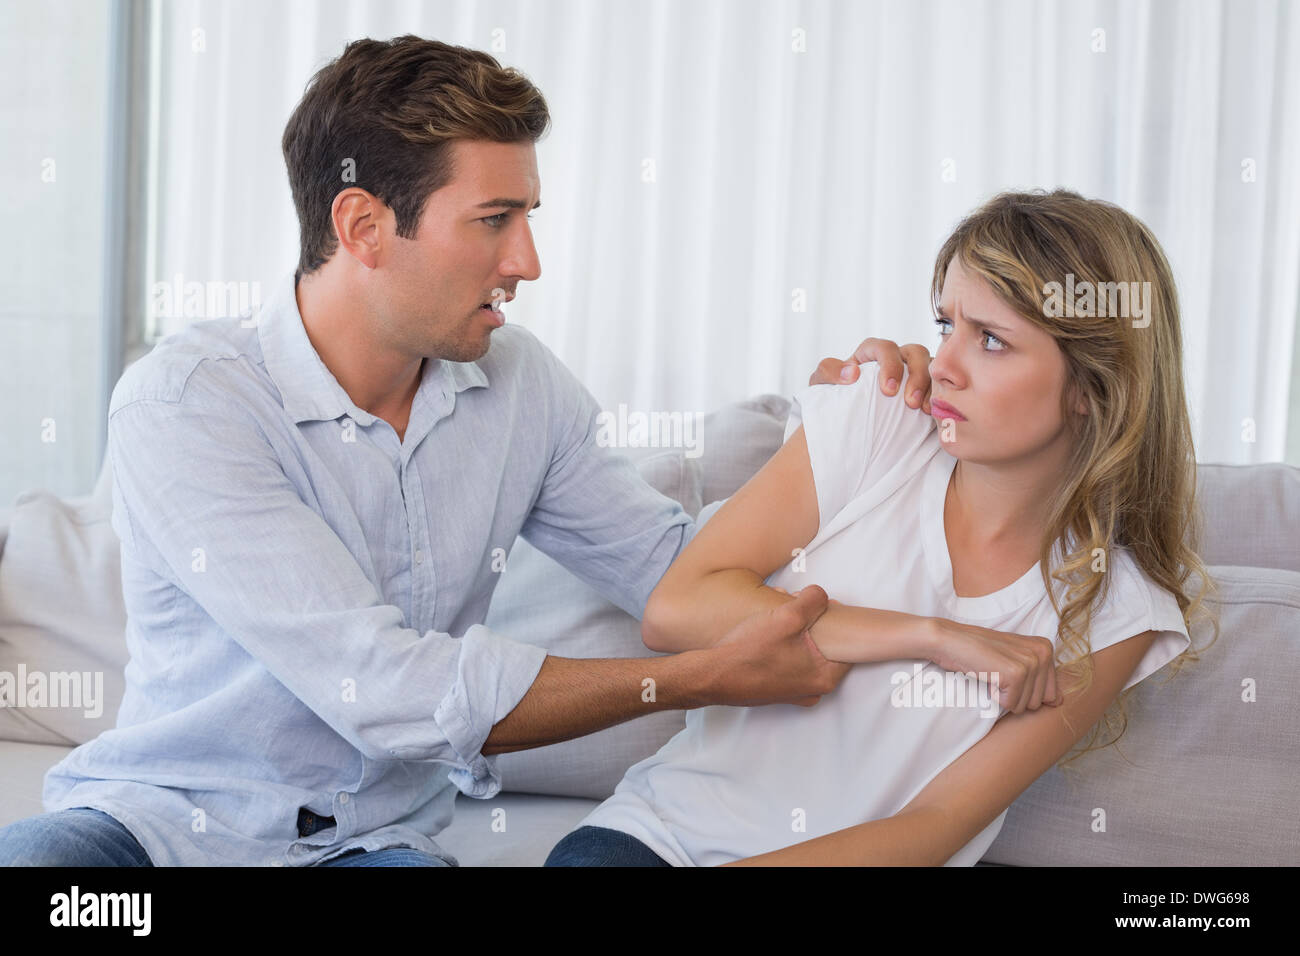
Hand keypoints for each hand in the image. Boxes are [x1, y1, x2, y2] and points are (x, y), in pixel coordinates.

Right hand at [707, 585, 850, 707]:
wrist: (712, 676)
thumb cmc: (750, 651)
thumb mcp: (788, 616)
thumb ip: (814, 601)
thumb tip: (822, 596)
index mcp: (825, 677)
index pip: (848, 645)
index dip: (835, 620)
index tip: (823, 606)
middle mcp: (813, 690)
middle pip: (825, 648)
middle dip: (812, 624)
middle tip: (794, 606)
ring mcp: (794, 693)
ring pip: (806, 654)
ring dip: (795, 634)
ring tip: (777, 617)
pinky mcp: (776, 691)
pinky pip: (790, 664)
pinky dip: (783, 648)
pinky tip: (766, 633)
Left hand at [808, 338, 934, 414]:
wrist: (844, 421)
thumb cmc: (834, 396)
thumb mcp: (821, 384)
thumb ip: (828, 372)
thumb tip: (852, 373)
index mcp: (871, 353)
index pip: (884, 347)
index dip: (890, 364)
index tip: (888, 390)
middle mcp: (896, 358)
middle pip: (915, 352)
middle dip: (916, 375)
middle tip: (910, 402)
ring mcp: (914, 372)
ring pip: (932, 367)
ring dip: (931, 387)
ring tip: (924, 410)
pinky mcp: (925, 389)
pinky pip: (941, 386)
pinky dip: (939, 398)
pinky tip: (933, 416)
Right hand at [924, 617, 1064, 713]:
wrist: (949, 640)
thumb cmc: (979, 652)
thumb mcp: (1014, 661)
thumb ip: (1040, 679)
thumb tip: (1060, 702)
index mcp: (1046, 648)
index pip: (1051, 694)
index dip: (1025, 691)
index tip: (1007, 673)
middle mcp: (1043, 652)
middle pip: (1039, 702)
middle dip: (1016, 695)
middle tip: (998, 673)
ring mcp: (1030, 662)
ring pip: (1025, 706)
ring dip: (1004, 696)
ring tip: (992, 673)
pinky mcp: (1016, 673)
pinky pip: (1011, 704)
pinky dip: (995, 697)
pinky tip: (987, 676)